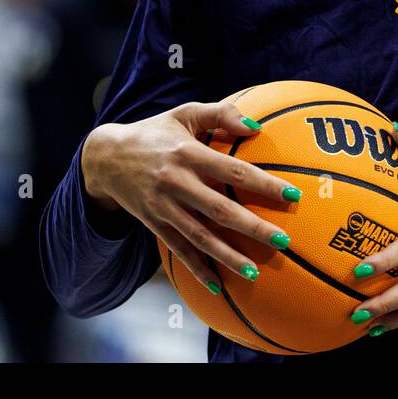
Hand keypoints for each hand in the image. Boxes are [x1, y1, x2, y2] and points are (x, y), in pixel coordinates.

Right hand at [80, 100, 303, 289]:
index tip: (292, 196)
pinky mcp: (153, 223)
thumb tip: (256, 125)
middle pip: (220, 209)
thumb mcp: (184, 113)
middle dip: (253, 227)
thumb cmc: (155, 132)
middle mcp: (176, 182)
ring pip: (200, 236)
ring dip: (227, 256)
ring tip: (254, 271)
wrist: (105, 157)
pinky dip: (196, 268)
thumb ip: (220, 114)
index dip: (264, 184)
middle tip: (282, 240)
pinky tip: (217, 285)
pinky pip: (178, 249)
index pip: (233, 170)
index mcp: (188, 153)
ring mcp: (163, 206)